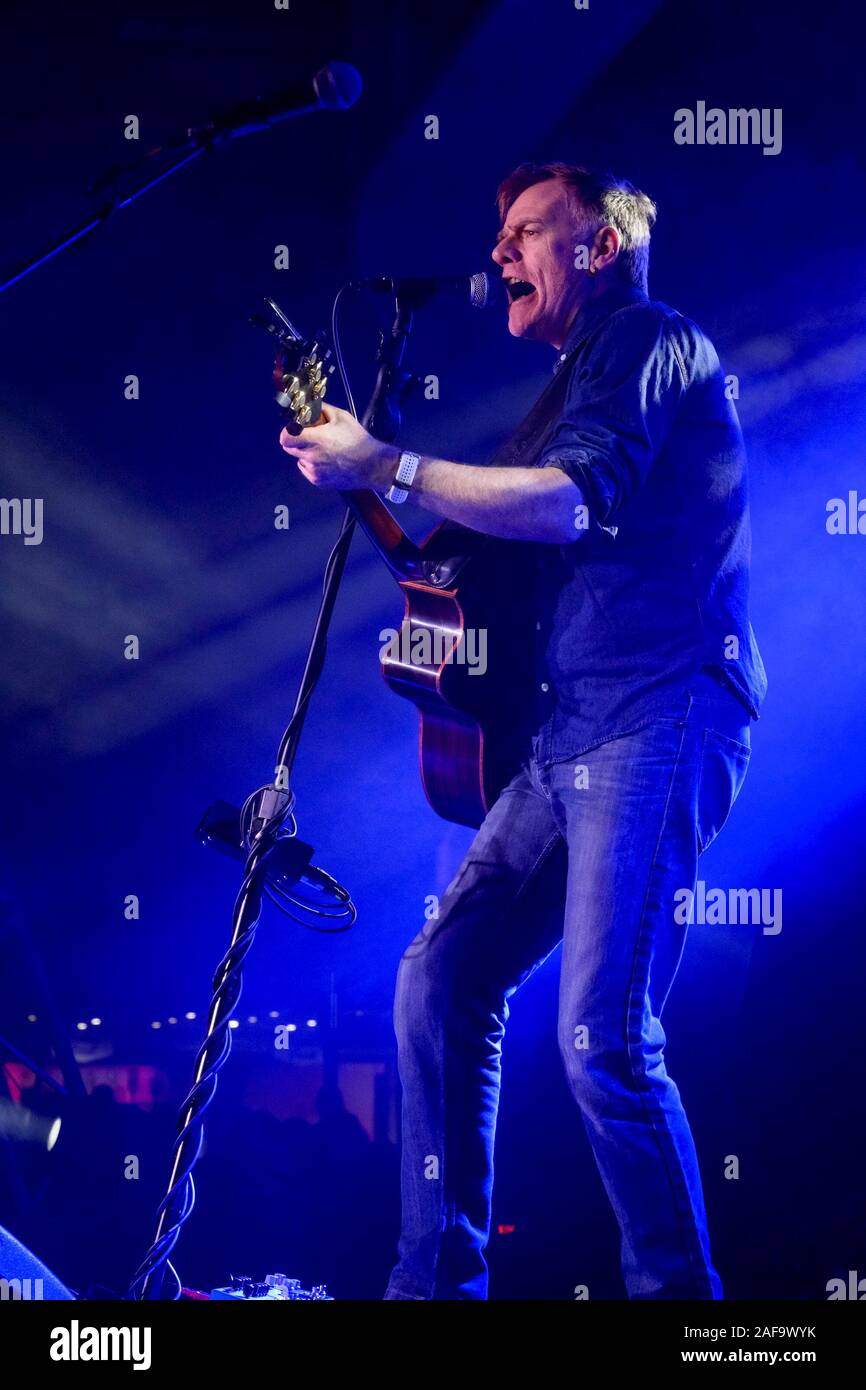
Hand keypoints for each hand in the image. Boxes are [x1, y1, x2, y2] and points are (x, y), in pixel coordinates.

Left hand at [279, 404, 397, 490]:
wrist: (371, 465)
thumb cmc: (358, 441)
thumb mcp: (341, 417)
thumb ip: (321, 409)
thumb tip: (309, 405)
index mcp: (316, 439)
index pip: (286, 437)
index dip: (288, 431)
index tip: (295, 429)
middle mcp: (312, 457)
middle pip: (289, 448)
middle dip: (296, 441)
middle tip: (310, 437)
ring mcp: (314, 471)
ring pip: (299, 459)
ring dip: (305, 453)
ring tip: (323, 450)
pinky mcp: (318, 481)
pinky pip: (307, 470)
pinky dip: (312, 465)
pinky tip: (326, 460)